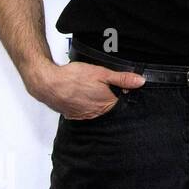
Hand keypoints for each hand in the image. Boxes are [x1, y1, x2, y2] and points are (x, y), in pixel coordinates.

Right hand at [30, 61, 144, 119]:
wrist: (47, 83)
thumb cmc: (73, 77)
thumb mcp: (101, 73)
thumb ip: (122, 79)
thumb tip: (140, 82)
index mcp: (106, 104)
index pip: (121, 101)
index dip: (121, 91)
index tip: (116, 85)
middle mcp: (96, 113)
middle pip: (109, 106)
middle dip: (108, 96)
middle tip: (98, 85)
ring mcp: (83, 115)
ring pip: (96, 109)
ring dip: (95, 100)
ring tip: (87, 89)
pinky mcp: (73, 115)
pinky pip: (83, 111)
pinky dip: (83, 104)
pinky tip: (79, 95)